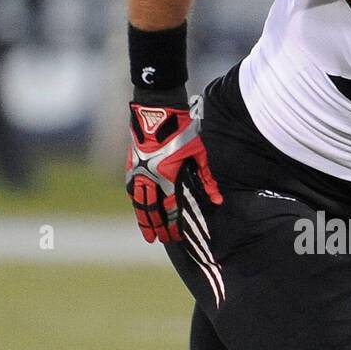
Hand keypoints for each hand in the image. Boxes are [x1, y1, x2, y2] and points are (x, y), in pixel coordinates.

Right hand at [125, 101, 222, 243]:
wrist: (157, 109)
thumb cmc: (182, 130)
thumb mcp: (199, 154)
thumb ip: (207, 179)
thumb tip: (217, 200)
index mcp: (167, 176)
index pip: (170, 208)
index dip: (172, 224)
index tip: (175, 237)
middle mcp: (150, 177)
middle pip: (151, 209)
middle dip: (155, 227)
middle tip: (158, 240)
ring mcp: (139, 170)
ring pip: (138, 201)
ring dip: (143, 218)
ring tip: (146, 232)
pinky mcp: (132, 162)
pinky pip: (132, 187)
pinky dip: (135, 200)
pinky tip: (138, 207)